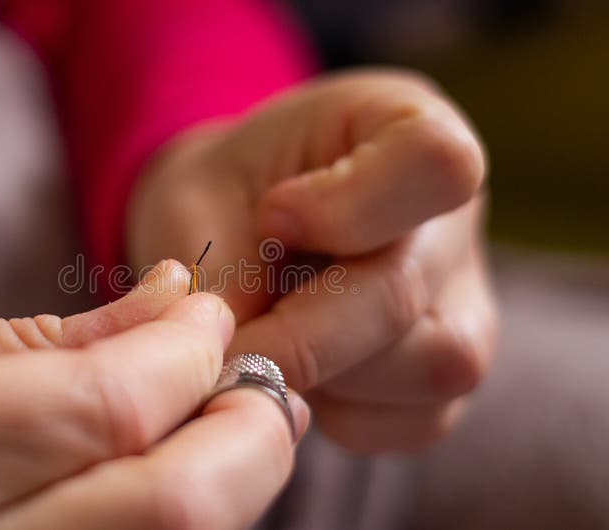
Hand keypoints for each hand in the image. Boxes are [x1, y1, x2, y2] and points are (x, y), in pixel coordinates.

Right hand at [0, 261, 308, 528]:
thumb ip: (51, 339)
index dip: (189, 353)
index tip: (208, 318)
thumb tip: (173, 296)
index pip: (116, 405)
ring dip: (236, 474)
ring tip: (231, 419)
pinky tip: (184, 469)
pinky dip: (193, 511)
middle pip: (180, 502)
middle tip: (257, 377)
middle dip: (250, 426)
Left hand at [128, 69, 496, 452]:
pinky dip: (335, 413)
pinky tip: (300, 371)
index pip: (435, 164)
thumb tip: (239, 358)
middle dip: (296, 333)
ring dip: (319, 373)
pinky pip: (407, 421)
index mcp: (411, 128)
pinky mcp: (444, 380)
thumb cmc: (226, 193)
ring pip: (424, 368)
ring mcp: (463, 308)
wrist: (241, 225)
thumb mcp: (201, 194)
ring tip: (266, 340)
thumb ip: (217, 263)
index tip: (272, 216)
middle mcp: (453, 224)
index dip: (346, 209)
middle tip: (224, 341)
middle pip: (406, 292)